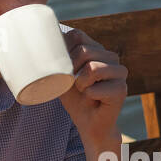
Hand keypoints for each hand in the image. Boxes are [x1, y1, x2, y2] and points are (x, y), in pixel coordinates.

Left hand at [58, 29, 126, 144]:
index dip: (63, 50)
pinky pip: (95, 88)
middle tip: (74, 84)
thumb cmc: (75, 98)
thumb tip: (38, 39)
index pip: (77, 35)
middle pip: (84, 51)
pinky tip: (94, 100)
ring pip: (92, 68)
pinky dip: (88, 96)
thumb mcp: (62, 74)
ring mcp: (120, 72)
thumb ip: (57, 56)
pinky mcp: (122, 89)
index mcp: (97, 49)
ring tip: (84, 91)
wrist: (89, 124)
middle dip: (71, 70)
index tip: (62, 68)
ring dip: (80, 84)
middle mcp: (111, 57)